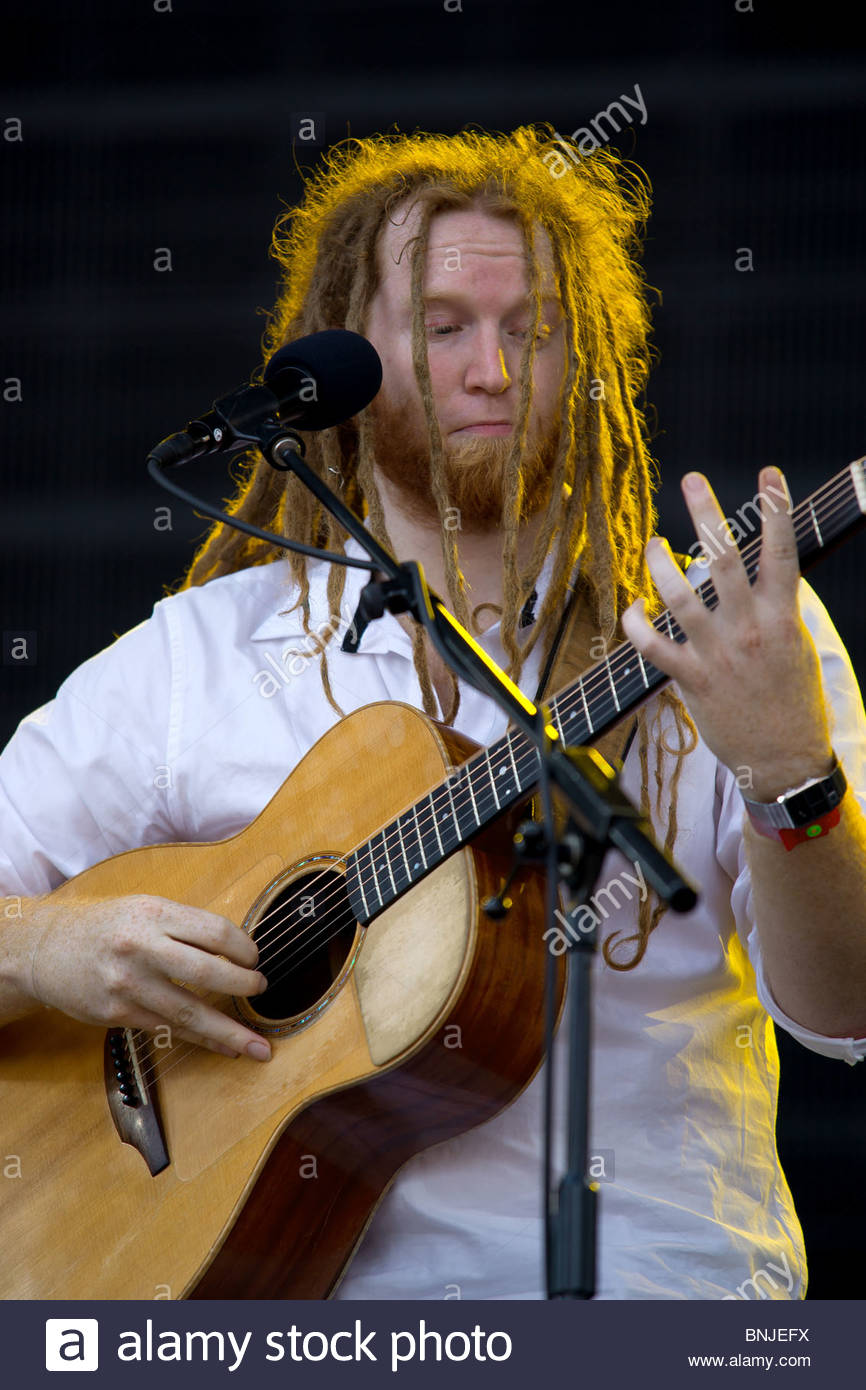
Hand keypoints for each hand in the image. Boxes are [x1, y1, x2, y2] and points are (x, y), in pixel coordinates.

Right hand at [28, 894, 270, 1060]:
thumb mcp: (145, 908)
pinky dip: (200, 1039)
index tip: (255, 958)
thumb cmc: (107, 926)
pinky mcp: (118, 1013)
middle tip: (261, 989)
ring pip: (190, 1011)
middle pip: (207, 971)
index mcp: (154, 914)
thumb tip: (236, 949)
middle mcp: (141, 948)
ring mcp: (128, 984)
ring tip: (256, 1046)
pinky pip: (168, 1030)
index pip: (214, 931)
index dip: (243, 948)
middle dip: (243, 985)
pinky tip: (222, 1046)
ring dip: (228, 1031)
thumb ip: (185, 926)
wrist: (48, 950)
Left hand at [620, 467, 833, 799]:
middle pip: (723, 560)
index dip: (776, 509)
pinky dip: (635, 622)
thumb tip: (765, 573)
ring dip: (659, 564)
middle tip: (690, 479)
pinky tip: (633, 606)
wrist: (782, 760)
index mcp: (782, 617)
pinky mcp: (690, 679)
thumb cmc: (792, 699)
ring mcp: (716, 653)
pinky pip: (651, 645)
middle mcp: (747, 628)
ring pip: (678, 597)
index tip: (768, 474)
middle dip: (706, 513)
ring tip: (652, 544)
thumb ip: (779, 606)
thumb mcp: (798, 645)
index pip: (782, 552)